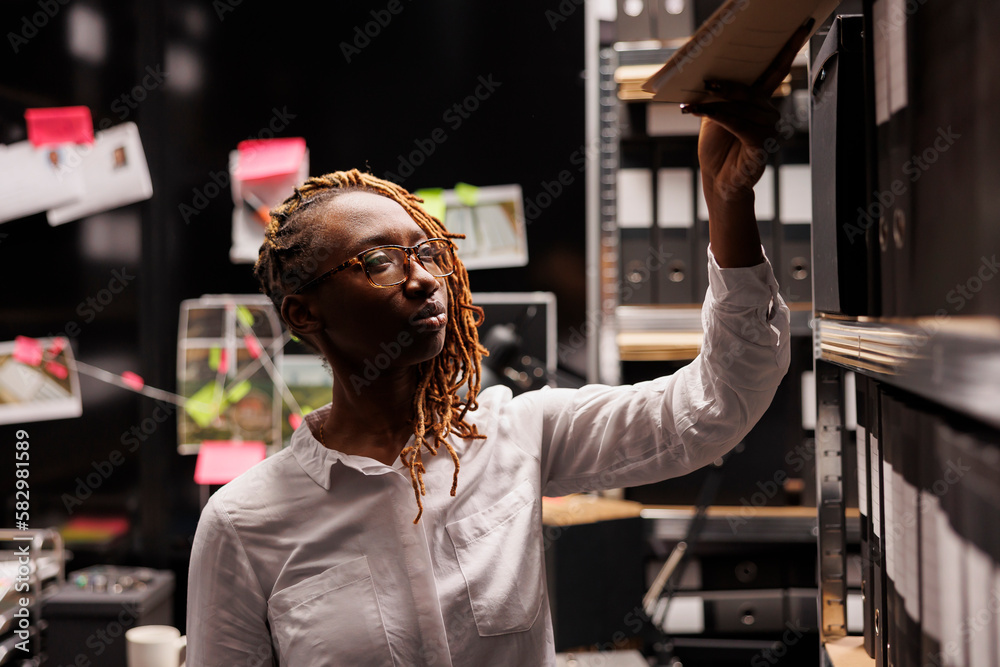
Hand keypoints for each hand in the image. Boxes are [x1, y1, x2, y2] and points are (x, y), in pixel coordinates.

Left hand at [681, 18, 813, 266]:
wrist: (719, 182)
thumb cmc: (719, 149)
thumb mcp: (716, 116)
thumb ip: (721, 97)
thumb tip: (711, 76)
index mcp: (762, 103)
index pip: (776, 71)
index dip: (788, 49)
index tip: (800, 26)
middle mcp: (770, 114)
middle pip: (753, 90)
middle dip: (728, 85)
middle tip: (707, 81)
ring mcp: (769, 131)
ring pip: (744, 108)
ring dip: (716, 104)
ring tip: (692, 104)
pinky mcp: (762, 146)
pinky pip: (740, 124)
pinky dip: (719, 116)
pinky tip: (700, 112)